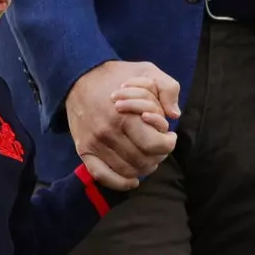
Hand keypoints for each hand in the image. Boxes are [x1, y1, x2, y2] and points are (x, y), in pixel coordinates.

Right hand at [66, 61, 180, 189]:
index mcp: (125, 115)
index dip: (168, 144)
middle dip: (158, 156)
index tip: (170, 137)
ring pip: (127, 170)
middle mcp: (108, 133)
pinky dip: (120, 183)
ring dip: (143, 169)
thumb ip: (168, 89)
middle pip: (142, 160)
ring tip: (148, 157)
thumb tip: (174, 115)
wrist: (79, 77)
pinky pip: (102, 175)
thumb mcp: (148, 71)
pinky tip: (132, 181)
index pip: (154, 145)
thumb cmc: (117, 76)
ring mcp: (95, 144)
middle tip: (159, 146)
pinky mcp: (84, 150)